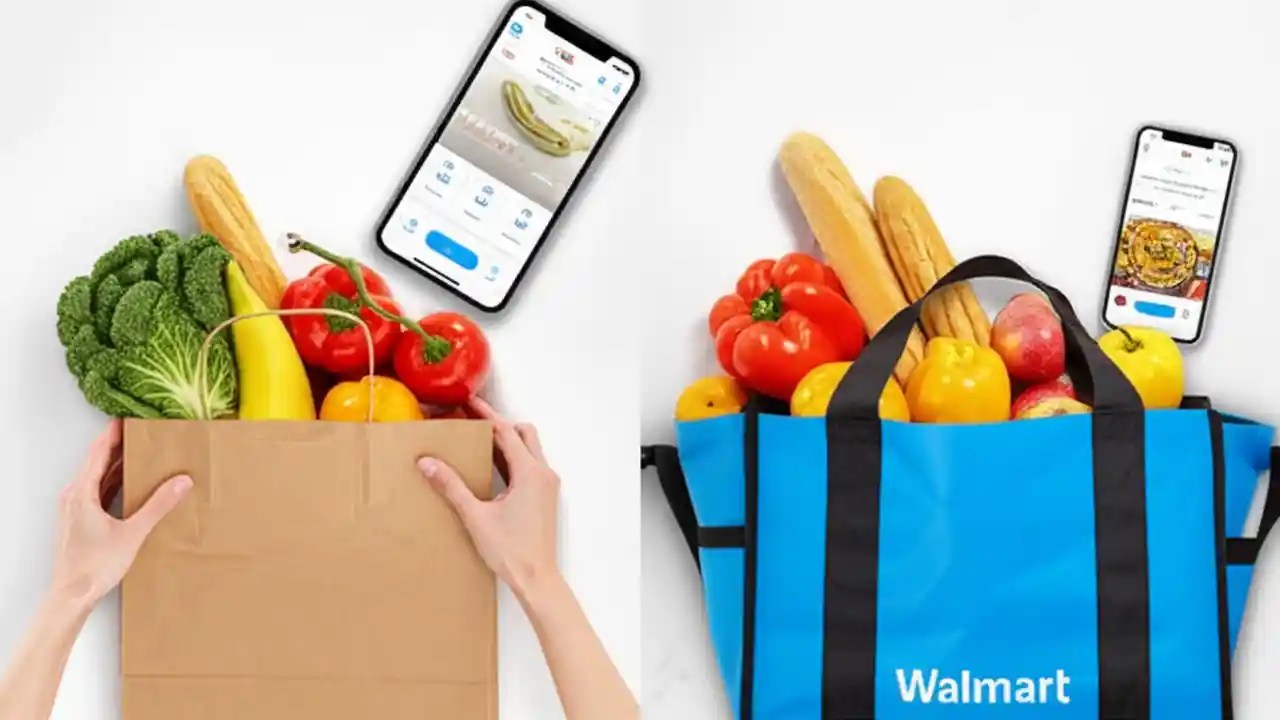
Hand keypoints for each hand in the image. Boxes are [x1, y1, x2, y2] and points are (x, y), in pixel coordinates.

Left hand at [49, 419, 192, 611]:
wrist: (72, 595)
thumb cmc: (94, 566)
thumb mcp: (133, 533)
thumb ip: (158, 505)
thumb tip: (180, 482)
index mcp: (81, 493)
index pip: (98, 453)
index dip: (112, 434)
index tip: (126, 419)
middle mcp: (74, 497)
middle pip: (96, 462)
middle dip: (118, 446)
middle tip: (139, 432)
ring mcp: (75, 509)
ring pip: (97, 478)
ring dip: (116, 465)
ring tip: (139, 454)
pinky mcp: (79, 521)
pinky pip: (97, 493)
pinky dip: (113, 483)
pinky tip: (130, 485)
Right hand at [417, 397, 559, 602]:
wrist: (537, 578)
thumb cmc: (511, 550)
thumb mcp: (475, 516)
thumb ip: (452, 486)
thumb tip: (428, 463)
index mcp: (530, 472)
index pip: (507, 432)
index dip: (487, 415)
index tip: (469, 402)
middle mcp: (543, 473)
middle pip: (524, 433)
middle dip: (499, 424)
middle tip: (472, 422)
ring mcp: (547, 486)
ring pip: (529, 449)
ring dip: (507, 442)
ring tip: (477, 442)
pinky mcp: (544, 497)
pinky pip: (530, 466)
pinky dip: (512, 459)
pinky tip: (490, 467)